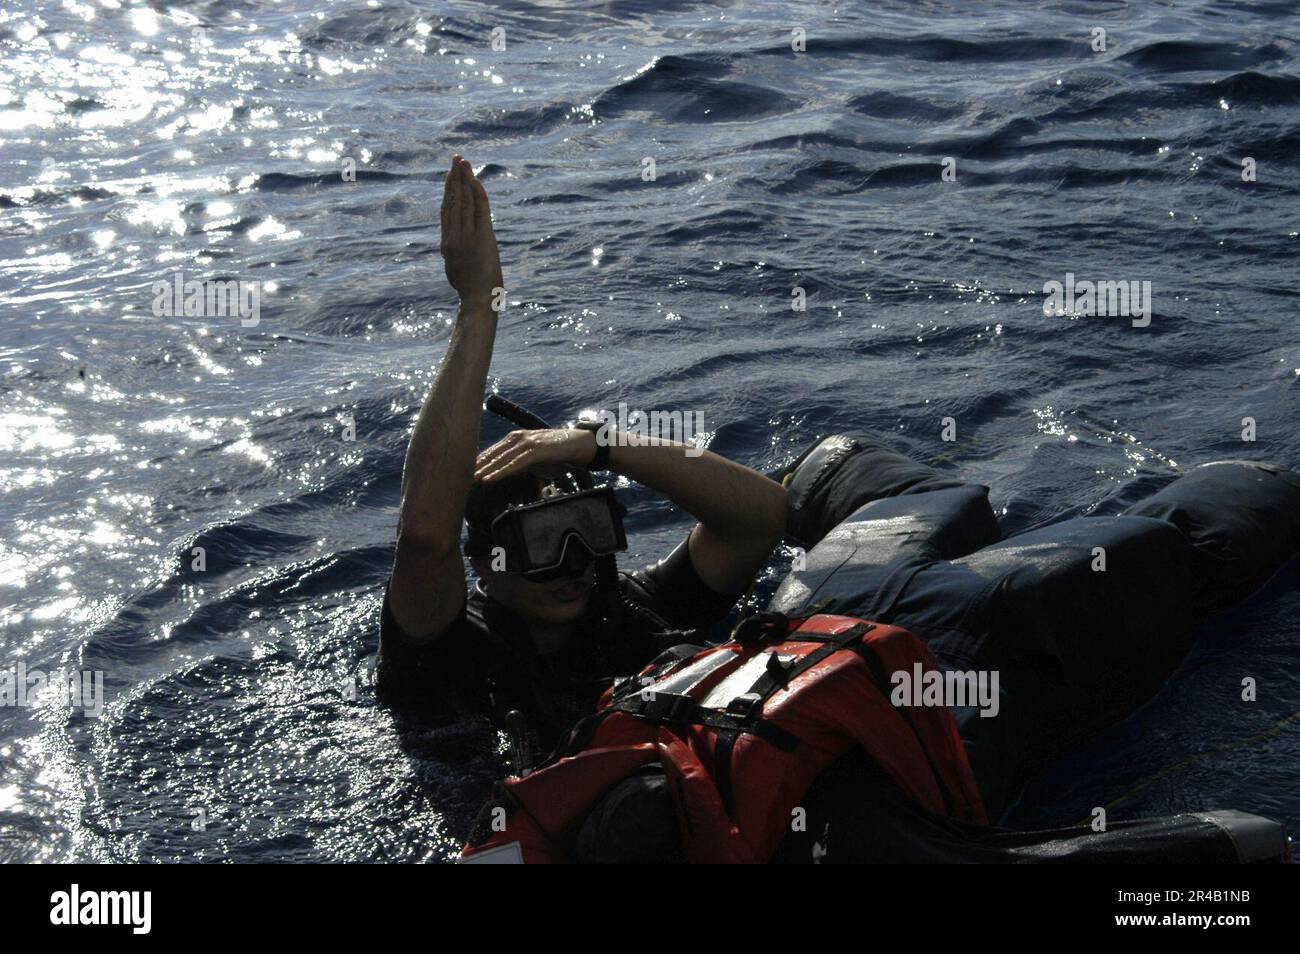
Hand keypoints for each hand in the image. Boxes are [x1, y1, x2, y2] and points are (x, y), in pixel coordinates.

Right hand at [440, 155, 502, 305]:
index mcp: (446, 244)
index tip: (450, 177)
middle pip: (453, 201)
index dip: (449, 192)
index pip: (447, 211)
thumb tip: (453, 254)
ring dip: (464, 178)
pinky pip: (479, 209)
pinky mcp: (482, 237)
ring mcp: (466, 236)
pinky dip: (477, 192)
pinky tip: (476, 179)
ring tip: (463, 161)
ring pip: (464, 200)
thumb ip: (454, 258)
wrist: (478, 301)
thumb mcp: (457, 273)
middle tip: (455, 159)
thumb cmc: (471, 293)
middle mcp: (453, 237)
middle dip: (454, 178)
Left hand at [475, 429, 595, 482]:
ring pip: (501, 458)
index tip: (463, 472)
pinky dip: (501, 471)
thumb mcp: (536, 461)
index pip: (493, 451)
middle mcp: (519, 437)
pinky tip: (490, 479)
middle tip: (459, 477)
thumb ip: (521, 465)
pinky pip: (515, 463)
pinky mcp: (537, 450)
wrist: (583, 446)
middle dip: (477, 465)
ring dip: (485, 469)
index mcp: (517, 438)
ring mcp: (528, 442)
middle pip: (493, 453)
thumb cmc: (560, 455)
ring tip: (471, 479)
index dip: (479, 462)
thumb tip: (507, 474)